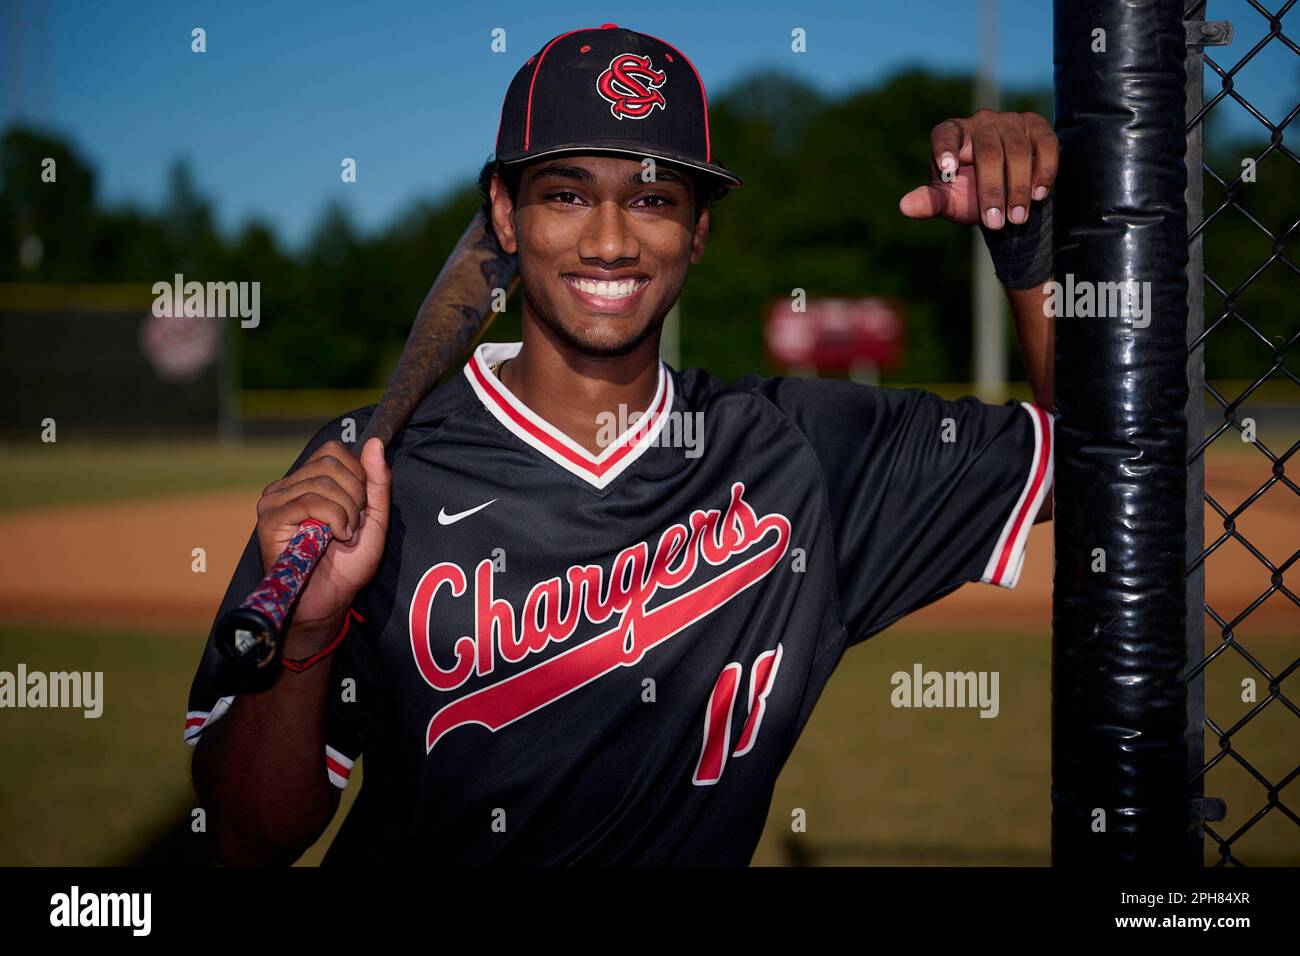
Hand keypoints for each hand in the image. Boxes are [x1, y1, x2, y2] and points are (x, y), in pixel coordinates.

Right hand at [254, 437, 390, 635]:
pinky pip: (310, 501)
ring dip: (347, 513)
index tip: (360, 508)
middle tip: (352, 525)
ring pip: (323, 482)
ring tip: (342, 536)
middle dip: (355, 496)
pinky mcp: (269, 519)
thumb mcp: (375, 517)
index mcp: (307, 481)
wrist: (330, 601)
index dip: (357, 476)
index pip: (334, 450)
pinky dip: (334, 520)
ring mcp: (273, 501)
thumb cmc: (349, 564)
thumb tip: (375, 442)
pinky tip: (333, 539)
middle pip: (331, 462)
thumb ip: (377, 481)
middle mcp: (286, 486)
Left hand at [899, 110, 1057, 228]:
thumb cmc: (969, 193)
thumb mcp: (948, 200)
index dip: (944, 149)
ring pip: (1018, 150)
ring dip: (1018, 188)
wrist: (1004, 191)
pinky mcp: (1037, 128)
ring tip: (1016, 219)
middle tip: (995, 223)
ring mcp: (1011, 121)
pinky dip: (1044, 170)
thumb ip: (930, 202)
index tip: (945, 170)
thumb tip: (905, 207)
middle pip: (988, 152)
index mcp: (951, 133)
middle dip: (992, 190)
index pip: (944, 134)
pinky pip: (1046, 145)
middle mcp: (980, 122)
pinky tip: (1038, 195)